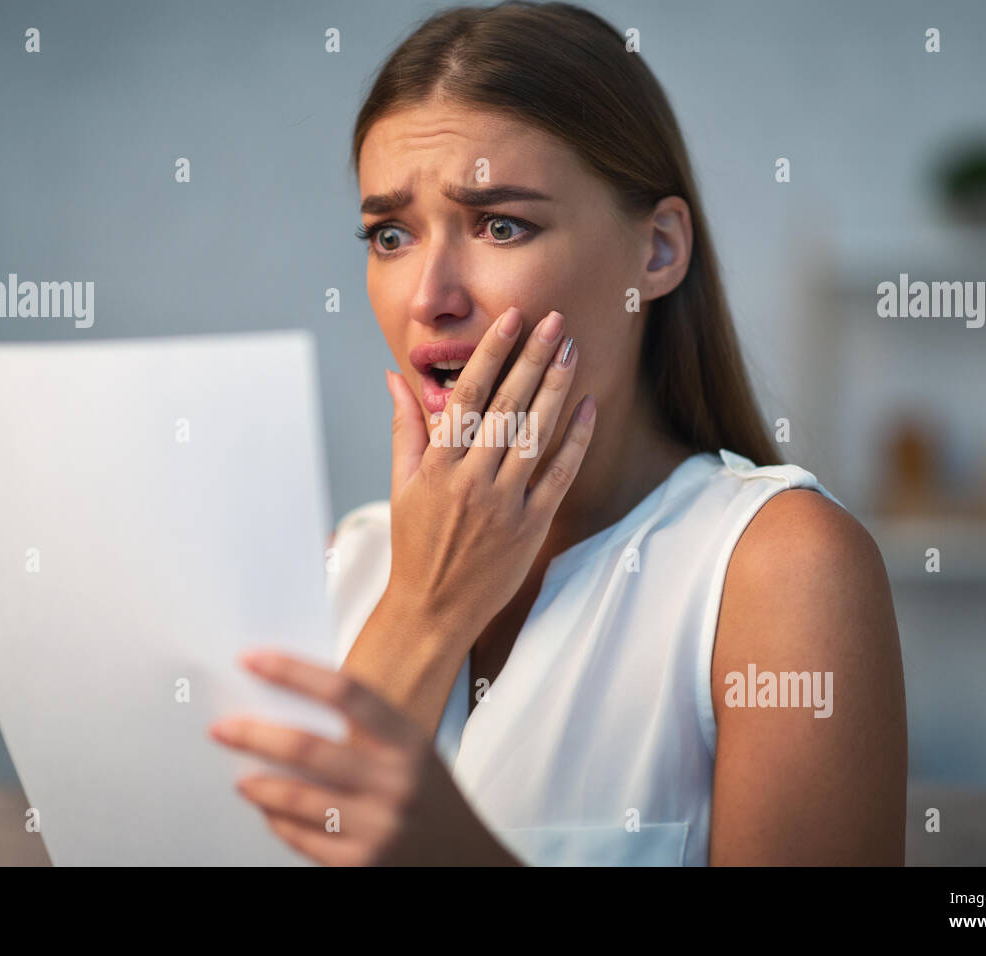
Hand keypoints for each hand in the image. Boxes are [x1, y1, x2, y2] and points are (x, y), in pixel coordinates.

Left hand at [209, 648, 522, 865]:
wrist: (468, 864)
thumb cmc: (431, 799)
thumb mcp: (415, 752)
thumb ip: (367, 731)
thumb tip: (286, 705)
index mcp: (408, 741)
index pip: (345, 691)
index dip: (294, 671)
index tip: (252, 659)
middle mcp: (396, 781)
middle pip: (307, 746)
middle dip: (254, 734)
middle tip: (222, 728)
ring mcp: (378, 826)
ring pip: (294, 798)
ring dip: (257, 784)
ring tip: (241, 777)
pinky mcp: (361, 864)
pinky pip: (301, 838)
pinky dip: (278, 821)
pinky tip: (270, 811)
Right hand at [382, 306, 595, 649]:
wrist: (433, 607)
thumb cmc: (416, 543)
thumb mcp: (401, 483)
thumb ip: (405, 427)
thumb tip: (397, 377)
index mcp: (437, 465)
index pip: (468, 397)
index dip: (492, 353)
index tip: (511, 320)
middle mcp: (471, 481)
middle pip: (508, 407)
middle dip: (533, 358)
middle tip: (555, 320)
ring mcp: (504, 504)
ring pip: (536, 435)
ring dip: (557, 388)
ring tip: (572, 350)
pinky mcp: (530, 526)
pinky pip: (558, 475)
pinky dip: (576, 441)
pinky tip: (589, 408)